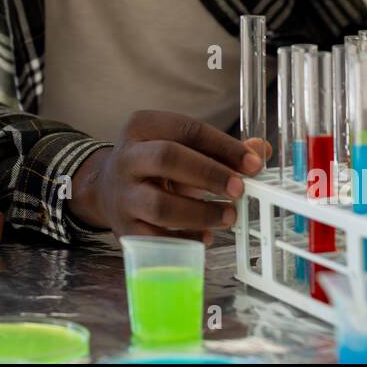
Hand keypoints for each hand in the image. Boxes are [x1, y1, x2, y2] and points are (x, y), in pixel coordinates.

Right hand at [68, 111, 266, 244]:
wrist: (106, 189)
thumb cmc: (154, 165)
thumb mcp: (180, 147)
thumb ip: (220, 149)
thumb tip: (260, 150)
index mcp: (142, 127)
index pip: (187, 129)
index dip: (224, 146)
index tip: (254, 164)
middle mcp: (127, 158)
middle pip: (168, 159)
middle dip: (209, 174)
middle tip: (240, 189)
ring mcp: (122, 195)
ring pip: (160, 205)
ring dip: (201, 213)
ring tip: (229, 216)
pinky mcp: (123, 229)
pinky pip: (157, 239)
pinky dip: (186, 240)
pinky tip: (208, 236)